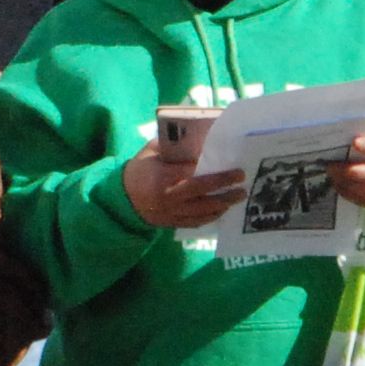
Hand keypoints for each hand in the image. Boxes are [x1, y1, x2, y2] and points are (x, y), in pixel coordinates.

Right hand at [122, 145, 247, 229]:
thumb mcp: (151, 153)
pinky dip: (211, 216)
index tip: (232, 168)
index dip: (215, 173)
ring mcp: (171, 213)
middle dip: (224, 187)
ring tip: (238, 196)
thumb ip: (172, 148)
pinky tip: (222, 210)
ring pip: (203, 211)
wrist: (122, 197)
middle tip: (241, 181)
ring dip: (223, 204)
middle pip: (202, 193)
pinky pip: (196, 222)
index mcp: (162, 177)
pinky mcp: (172, 223)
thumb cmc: (139, 170)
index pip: (193, 174)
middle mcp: (168, 197)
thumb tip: (199, 142)